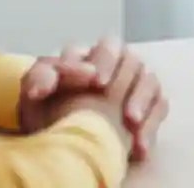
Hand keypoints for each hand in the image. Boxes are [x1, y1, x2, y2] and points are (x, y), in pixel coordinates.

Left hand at [24, 40, 168, 161]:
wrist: (57, 141)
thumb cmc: (46, 114)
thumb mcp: (33, 94)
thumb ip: (38, 78)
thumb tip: (44, 86)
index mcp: (93, 57)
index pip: (107, 47)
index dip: (103, 61)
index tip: (94, 81)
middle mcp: (118, 67)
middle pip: (132, 60)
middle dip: (124, 79)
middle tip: (110, 95)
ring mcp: (135, 87)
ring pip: (150, 81)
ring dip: (142, 100)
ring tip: (130, 123)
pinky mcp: (148, 109)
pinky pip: (159, 109)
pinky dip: (151, 125)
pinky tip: (138, 146)